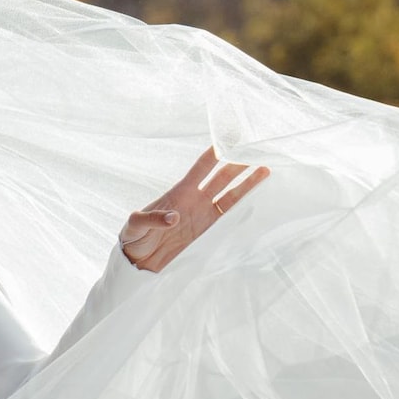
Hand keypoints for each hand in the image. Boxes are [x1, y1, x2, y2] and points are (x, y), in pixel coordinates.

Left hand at [119, 147, 269, 272]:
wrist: (138, 261)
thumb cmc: (133, 237)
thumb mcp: (136, 224)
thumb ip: (153, 219)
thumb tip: (174, 218)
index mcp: (180, 192)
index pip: (202, 167)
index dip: (215, 152)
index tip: (229, 138)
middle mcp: (195, 200)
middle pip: (222, 177)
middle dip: (238, 163)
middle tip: (255, 149)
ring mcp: (203, 216)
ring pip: (231, 195)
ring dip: (247, 183)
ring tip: (265, 169)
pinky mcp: (208, 233)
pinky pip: (229, 219)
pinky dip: (243, 210)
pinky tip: (258, 202)